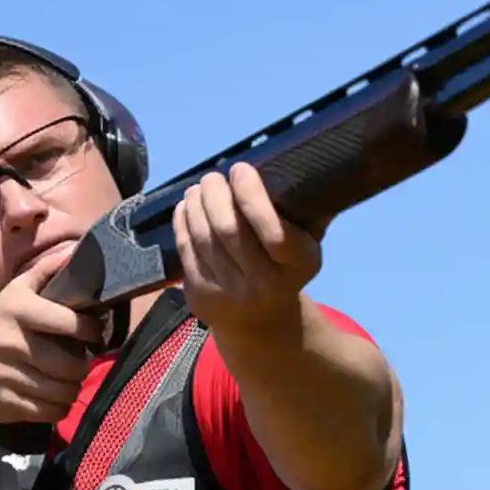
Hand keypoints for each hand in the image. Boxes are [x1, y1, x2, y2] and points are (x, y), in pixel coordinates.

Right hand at [0, 253, 105, 425]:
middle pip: (71, 365)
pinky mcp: (4, 404)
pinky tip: (56, 396)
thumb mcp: (15, 294)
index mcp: (18, 311)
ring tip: (70, 379)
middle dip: (83, 365)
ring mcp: (6, 376)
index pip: (70, 323)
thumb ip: (45, 271)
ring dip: (73, 388)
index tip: (95, 333)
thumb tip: (76, 250)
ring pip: (64, 391)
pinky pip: (50, 411)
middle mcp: (11, 343)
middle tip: (82, 361)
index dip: (91, 330)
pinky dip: (60, 407)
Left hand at [172, 162, 324, 333]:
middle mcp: (264, 284)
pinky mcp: (200, 297)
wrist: (262, 323)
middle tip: (213, 177)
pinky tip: (187, 207)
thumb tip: (295, 166)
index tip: (241, 169)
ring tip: (199, 188)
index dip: (252, 196)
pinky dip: (183, 222)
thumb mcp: (306, 245)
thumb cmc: (286, 269)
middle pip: (229, 230)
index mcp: (297, 265)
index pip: (273, 232)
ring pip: (203, 237)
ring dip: (196, 204)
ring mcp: (229, 293)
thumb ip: (304, 212)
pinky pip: (186, 250)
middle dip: (215, 195)